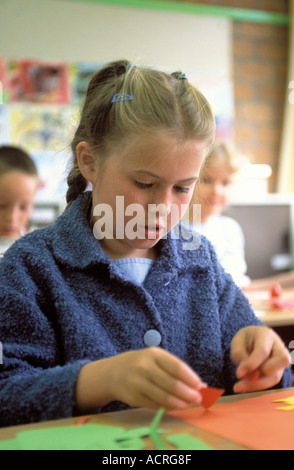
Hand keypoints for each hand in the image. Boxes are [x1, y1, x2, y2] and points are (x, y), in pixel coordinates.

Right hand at [76, 348, 205, 412]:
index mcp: (153, 354)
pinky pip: (155, 405)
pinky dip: (167, 407)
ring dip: (180, 403)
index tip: (202, 386)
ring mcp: (137, 383)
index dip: (191, 378)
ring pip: (164, 397)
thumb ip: (176, 370)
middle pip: (171, 384)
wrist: (113, 372)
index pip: (177, 367)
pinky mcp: (133, 397)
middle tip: (198, 399)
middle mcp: (144, 367)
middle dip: (188, 393)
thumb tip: (201, 385)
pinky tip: (175, 407)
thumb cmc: (142, 364)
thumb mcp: (156, 359)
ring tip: (188, 404)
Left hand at [231, 326, 290, 392]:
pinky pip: (270, 382)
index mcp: (266, 335)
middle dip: (262, 372)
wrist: (251, 340)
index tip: (238, 374)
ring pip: (276, 376)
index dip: (251, 364)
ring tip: (238, 386)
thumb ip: (240, 356)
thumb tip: (250, 378)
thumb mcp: (236, 343)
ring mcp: (280, 360)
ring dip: (257, 384)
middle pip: (281, 361)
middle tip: (243, 374)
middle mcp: (278, 346)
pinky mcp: (278, 371)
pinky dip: (256, 386)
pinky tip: (243, 386)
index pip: (263, 351)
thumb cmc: (244, 340)